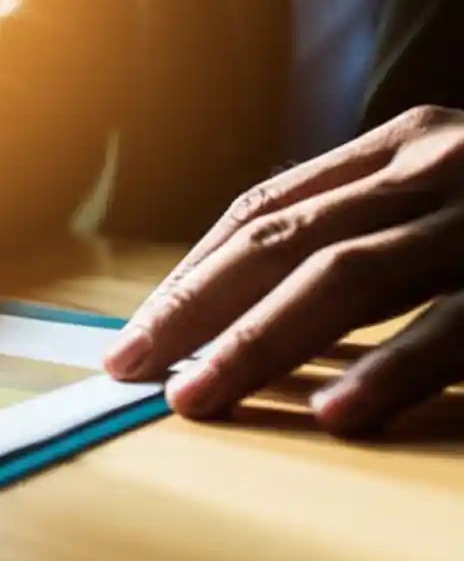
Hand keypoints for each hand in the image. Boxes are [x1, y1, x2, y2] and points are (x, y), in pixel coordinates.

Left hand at [105, 105, 463, 435]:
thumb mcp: (447, 198)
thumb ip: (365, 226)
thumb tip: (247, 302)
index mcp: (403, 147)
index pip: (267, 209)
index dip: (195, 272)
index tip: (138, 331)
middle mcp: (437, 165)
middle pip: (283, 240)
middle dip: (193, 307)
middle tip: (128, 366)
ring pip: (345, 276)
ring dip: (256, 343)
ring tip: (193, 397)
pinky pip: (450, 329)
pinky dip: (386, 369)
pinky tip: (331, 413)